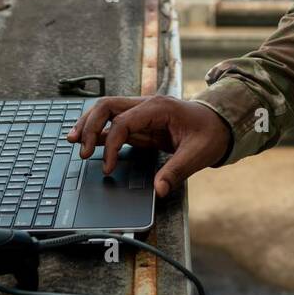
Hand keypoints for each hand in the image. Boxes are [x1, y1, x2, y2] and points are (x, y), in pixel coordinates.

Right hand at [65, 96, 231, 197]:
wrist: (221, 123)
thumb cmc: (211, 133)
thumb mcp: (198, 153)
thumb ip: (177, 171)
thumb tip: (160, 190)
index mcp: (158, 108)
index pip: (123, 122)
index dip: (111, 145)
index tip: (108, 168)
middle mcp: (146, 105)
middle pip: (107, 106)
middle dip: (89, 125)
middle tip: (79, 149)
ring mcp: (142, 112)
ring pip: (107, 110)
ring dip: (89, 124)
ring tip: (72, 141)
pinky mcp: (141, 122)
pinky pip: (115, 122)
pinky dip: (99, 130)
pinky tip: (86, 141)